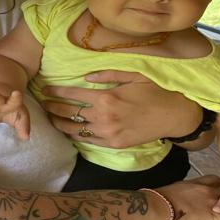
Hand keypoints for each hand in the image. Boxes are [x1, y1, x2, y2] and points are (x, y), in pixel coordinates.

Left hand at [39, 70, 200, 147]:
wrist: (175, 115)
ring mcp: (108, 133)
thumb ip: (107, 74)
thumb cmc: (155, 91)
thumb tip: (85, 77)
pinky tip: (69, 132)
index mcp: (106, 97)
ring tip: (51, 119)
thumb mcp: (134, 74)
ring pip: (75, 130)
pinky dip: (76, 136)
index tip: (45, 89)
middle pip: (69, 113)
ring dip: (60, 124)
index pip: (72, 94)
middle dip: (53, 108)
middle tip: (43, 104)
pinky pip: (89, 141)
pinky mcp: (115, 144)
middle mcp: (103, 117)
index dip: (56, 91)